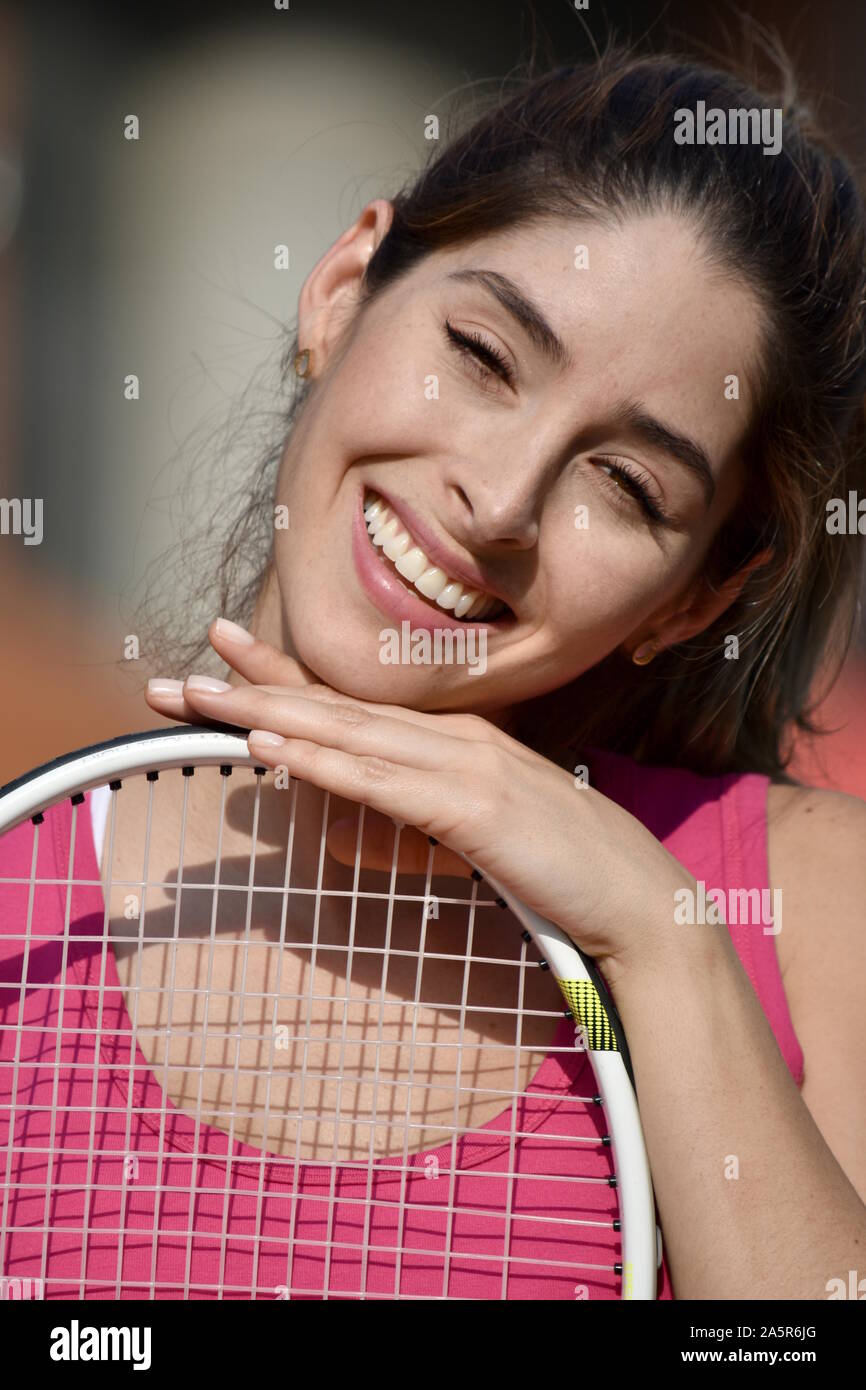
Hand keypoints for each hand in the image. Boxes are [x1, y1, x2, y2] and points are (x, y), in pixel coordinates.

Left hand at [145, 619, 694, 982]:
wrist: (639, 898)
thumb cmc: (564, 869)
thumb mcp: (482, 833)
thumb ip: (422, 820)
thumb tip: (360, 826)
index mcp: (453, 741)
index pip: (350, 701)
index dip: (283, 673)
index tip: (224, 651)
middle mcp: (451, 738)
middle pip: (332, 704)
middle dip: (249, 686)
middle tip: (175, 676)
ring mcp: (462, 765)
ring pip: (344, 730)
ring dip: (264, 711)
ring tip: (197, 696)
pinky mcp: (471, 804)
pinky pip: (378, 781)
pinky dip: (319, 760)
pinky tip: (268, 749)